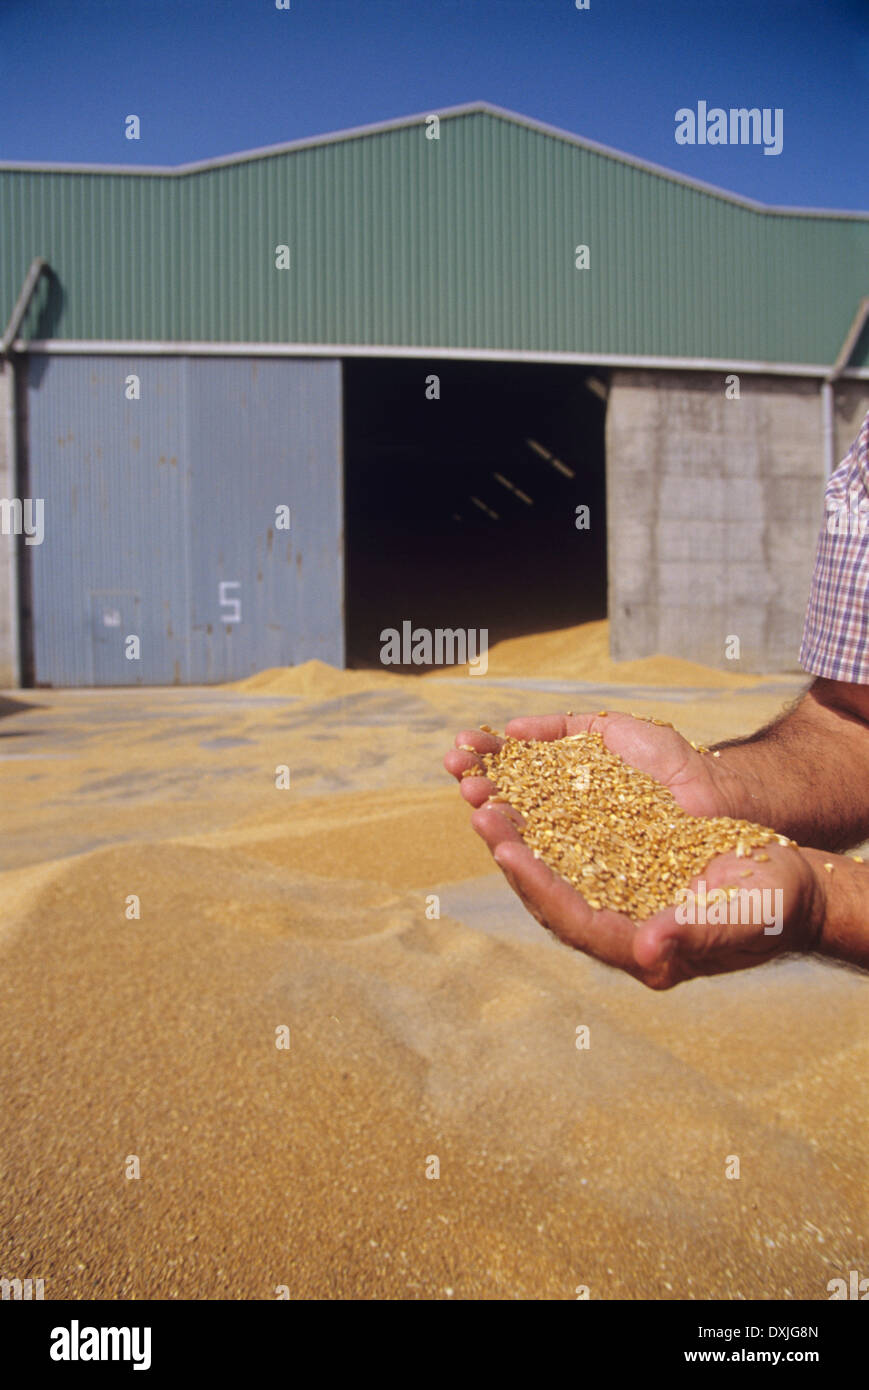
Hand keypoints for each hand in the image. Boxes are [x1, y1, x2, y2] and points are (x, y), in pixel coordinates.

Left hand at [444, 714, 826, 987]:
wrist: (784, 874)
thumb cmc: (768, 903)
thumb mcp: (738, 917)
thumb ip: (693, 933)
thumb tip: (649, 949)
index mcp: (630, 937)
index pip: (571, 915)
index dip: (536, 883)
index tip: (505, 851)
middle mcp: (611, 903)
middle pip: (546, 877)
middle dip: (508, 841)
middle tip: (478, 808)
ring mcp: (610, 865)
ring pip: (547, 839)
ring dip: (512, 807)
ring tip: (474, 779)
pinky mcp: (617, 827)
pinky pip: (568, 805)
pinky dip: (540, 777)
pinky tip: (514, 747)